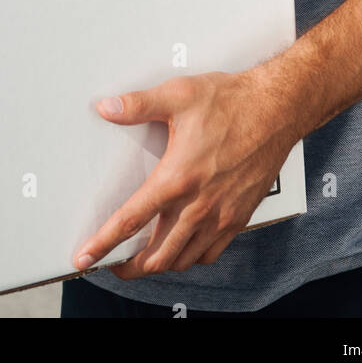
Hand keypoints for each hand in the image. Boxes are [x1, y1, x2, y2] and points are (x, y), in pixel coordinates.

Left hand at [73, 69, 295, 277]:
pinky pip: (210, 253)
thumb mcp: (178, 95)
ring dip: (159, 265)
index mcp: (177, 178)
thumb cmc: (230, 102)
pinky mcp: (238, 217)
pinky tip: (182, 248)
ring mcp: (221, 216)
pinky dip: (191, 258)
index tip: (85, 258)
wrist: (276, 110)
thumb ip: (138, 104)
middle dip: (130, 267)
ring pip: (183, 259)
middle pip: (156, 255)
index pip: (131, 221)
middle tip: (113, 264)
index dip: (104, 243)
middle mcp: (198, 205)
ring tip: (143, 260)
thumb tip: (106, 107)